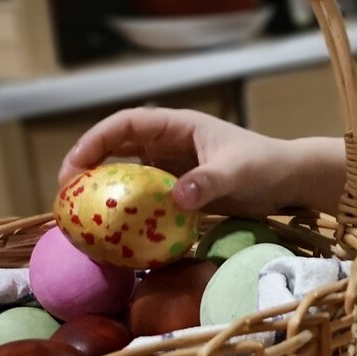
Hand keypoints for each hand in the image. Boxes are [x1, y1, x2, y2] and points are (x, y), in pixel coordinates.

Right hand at [57, 107, 297, 216]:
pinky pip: (147, 197)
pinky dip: (129, 209)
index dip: (95, 140)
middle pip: (117, 149)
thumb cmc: (267, 166)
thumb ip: (208, 182)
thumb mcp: (238, 172)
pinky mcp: (181, 189)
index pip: (125, 124)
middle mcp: (170, 143)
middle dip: (88, 167)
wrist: (291, 180)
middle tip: (65, 196)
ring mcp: (174, 166)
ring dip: (105, 190)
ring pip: (128, 174)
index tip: (75, 165)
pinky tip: (117, 231)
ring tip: (81, 216)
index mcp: (178, 126)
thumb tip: (175, 197)